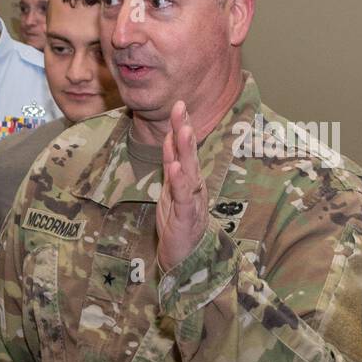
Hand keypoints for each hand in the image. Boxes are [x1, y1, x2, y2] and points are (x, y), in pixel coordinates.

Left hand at [157, 99, 209, 271]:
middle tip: (181, 106)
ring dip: (185, 149)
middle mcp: (193, 185)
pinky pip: (183, 195)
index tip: (178, 104)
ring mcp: (191, 200)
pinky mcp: (186, 216)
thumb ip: (171, 166)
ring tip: (183, 129)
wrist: (185, 257)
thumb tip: (168, 139)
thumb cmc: (179, 222)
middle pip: (188, 154)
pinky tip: (175, 166)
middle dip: (184, 130)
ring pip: (189, 171)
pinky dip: (179, 180)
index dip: (180, 127)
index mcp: (188, 178)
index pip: (182, 149)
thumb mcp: (172, 190)